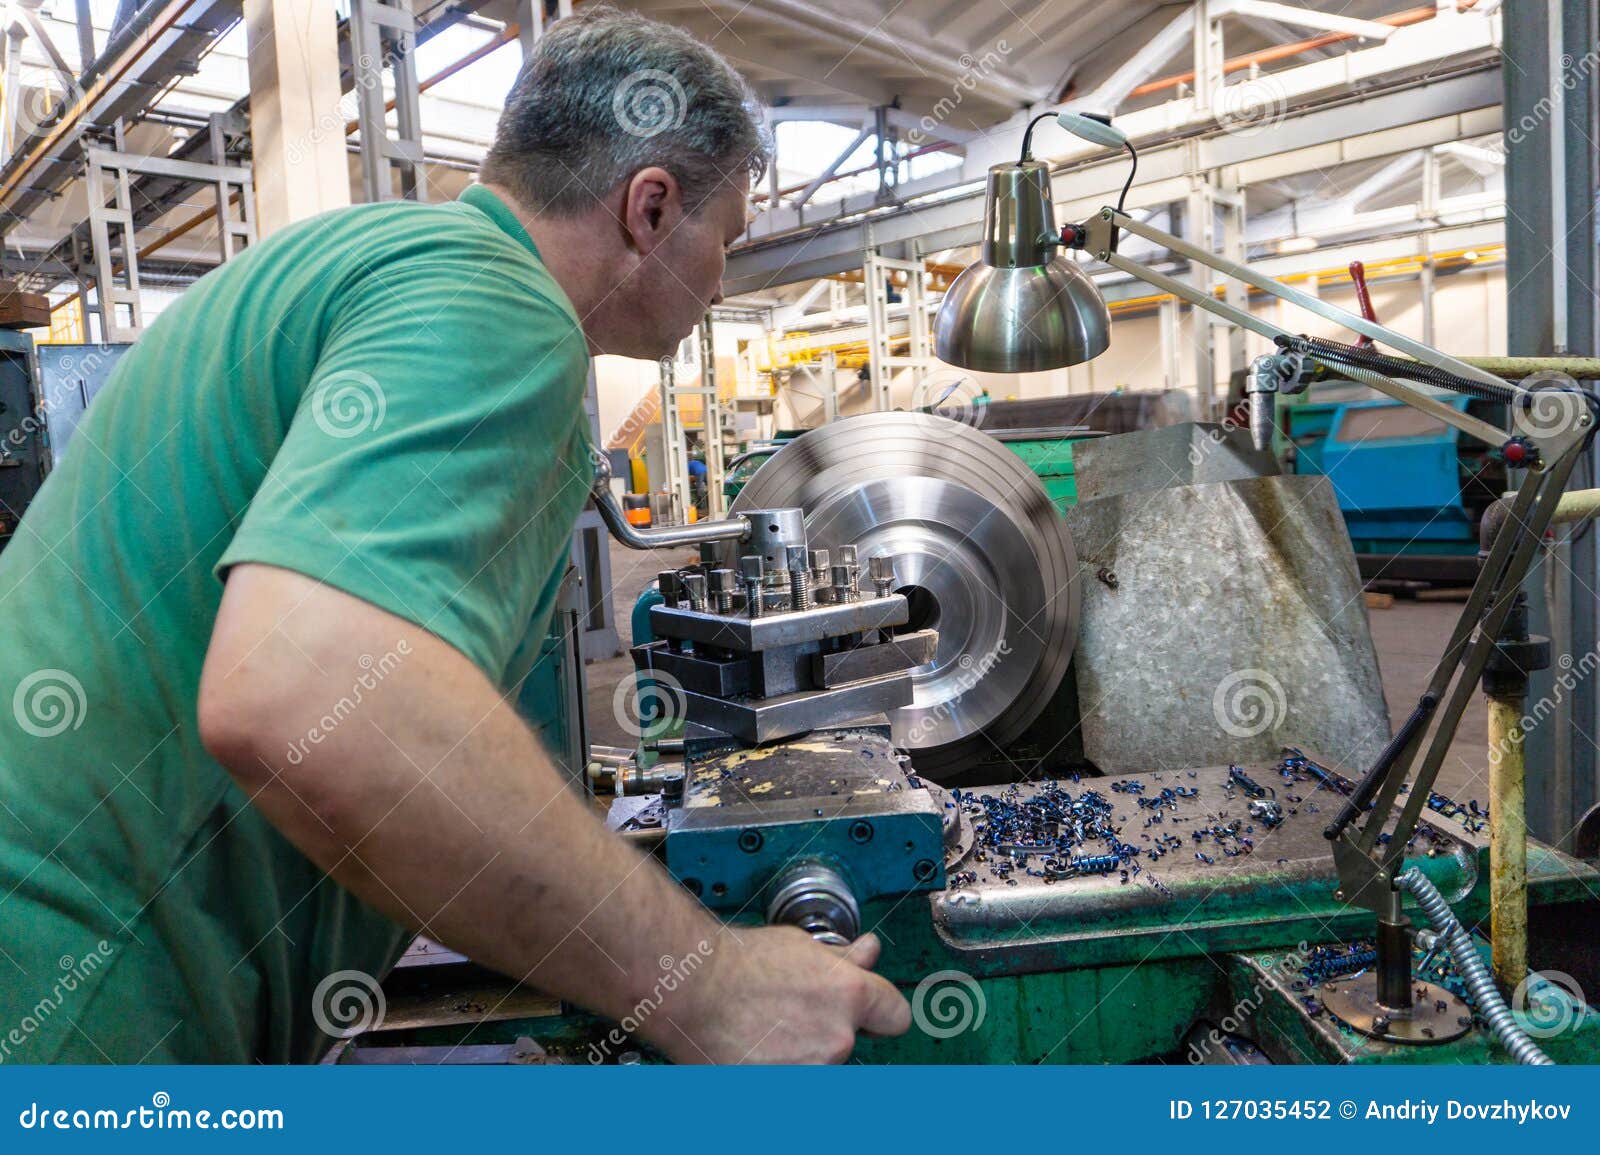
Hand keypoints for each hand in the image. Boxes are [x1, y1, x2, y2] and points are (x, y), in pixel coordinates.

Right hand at [646, 926, 910, 1063]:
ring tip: (764, 1030)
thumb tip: (867, 954)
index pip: (895, 1015)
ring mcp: (812, 1070)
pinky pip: (794, 1081)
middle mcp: (838, 1038)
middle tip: (791, 1015)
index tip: (872, 1015)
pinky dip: (779, 1069)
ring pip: (820, 1064)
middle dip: (828, 1030)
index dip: (881, 1012)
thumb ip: (840, 959)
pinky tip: (754, 1051)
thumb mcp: (797, 945)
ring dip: (801, 1053)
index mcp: (849, 995)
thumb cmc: (734, 963)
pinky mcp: (782, 1092)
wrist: (689, 990)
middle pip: (850, 1042)